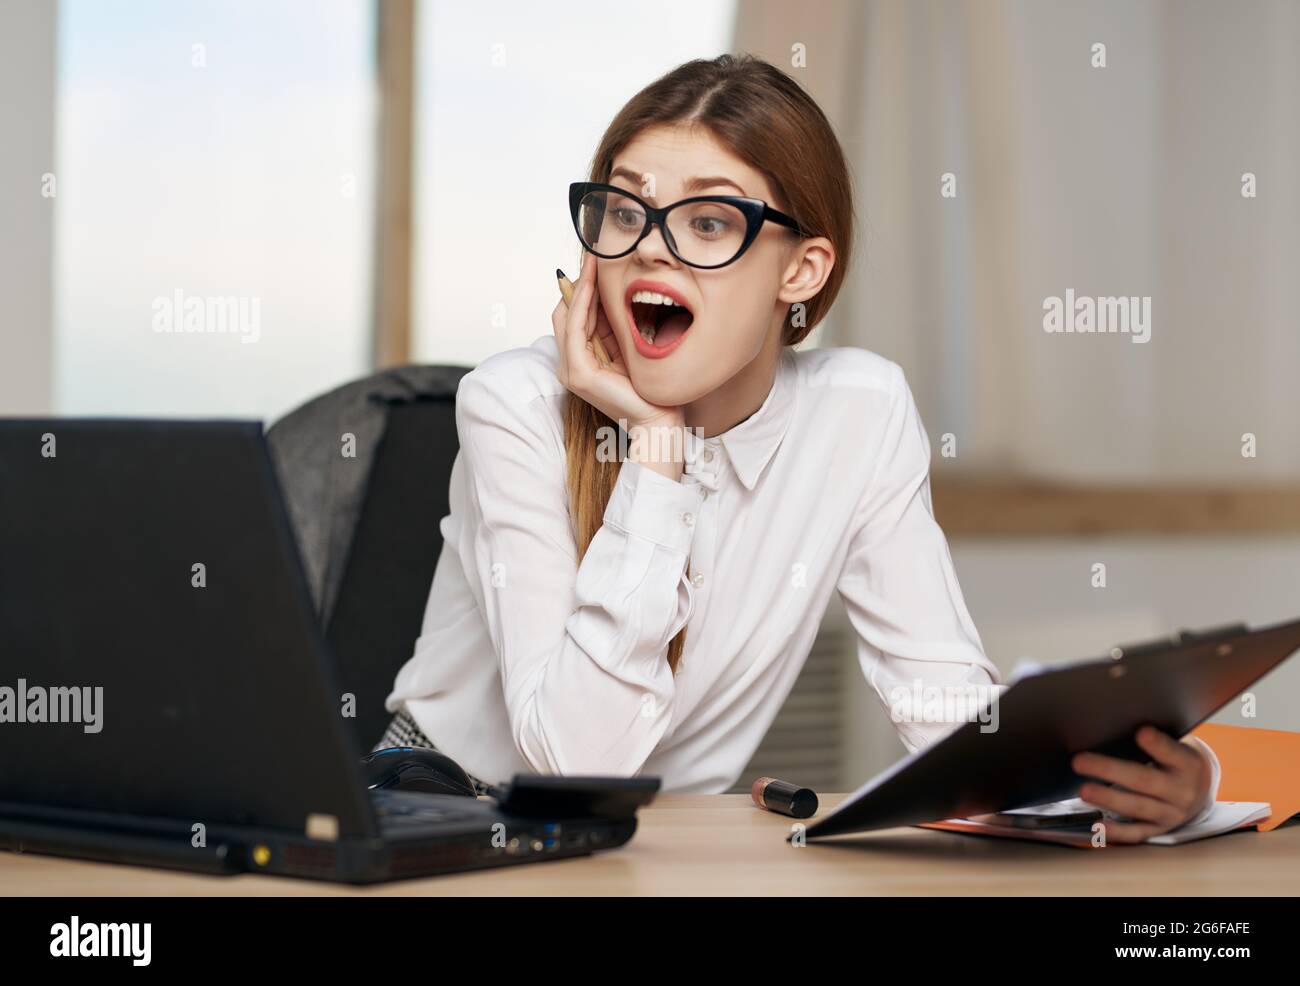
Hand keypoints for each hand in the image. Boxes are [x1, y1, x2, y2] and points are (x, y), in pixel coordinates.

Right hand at [552, 251, 682, 433]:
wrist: (658, 418)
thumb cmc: (649, 388)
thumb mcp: (628, 348)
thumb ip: (613, 327)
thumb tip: (609, 292)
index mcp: (582, 359)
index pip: (574, 316)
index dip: (581, 287)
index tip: (596, 262)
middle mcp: (570, 365)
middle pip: (565, 312)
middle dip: (577, 281)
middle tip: (593, 253)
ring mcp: (571, 371)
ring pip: (567, 317)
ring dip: (579, 285)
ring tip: (593, 260)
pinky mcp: (579, 374)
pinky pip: (576, 329)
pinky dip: (582, 304)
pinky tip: (592, 285)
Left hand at [1071, 725, 1211, 843]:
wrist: (1201, 788)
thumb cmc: (1176, 758)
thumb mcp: (1177, 744)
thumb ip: (1156, 740)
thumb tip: (1115, 726)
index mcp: (1188, 764)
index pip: (1171, 752)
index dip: (1157, 744)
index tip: (1141, 732)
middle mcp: (1182, 791)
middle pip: (1144, 780)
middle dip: (1109, 770)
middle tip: (1080, 761)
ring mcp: (1171, 813)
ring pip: (1137, 807)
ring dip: (1108, 799)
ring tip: (1084, 790)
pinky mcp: (1160, 829)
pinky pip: (1137, 833)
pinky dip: (1117, 832)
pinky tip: (1098, 826)